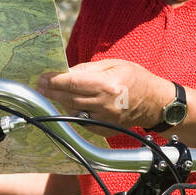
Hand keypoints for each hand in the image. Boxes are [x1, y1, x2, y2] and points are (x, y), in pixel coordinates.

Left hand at [37, 60, 174, 130]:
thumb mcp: (114, 64)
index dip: (55, 80)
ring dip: (60, 101)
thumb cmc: (136, 78)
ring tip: (51, 92)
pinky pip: (82, 120)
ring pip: (73, 110)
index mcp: (107, 84)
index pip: (73, 83)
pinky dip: (73, 111)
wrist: (156, 103)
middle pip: (69, 97)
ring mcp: (104, 119)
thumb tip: (66, 71)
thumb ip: (88, 69)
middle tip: (39, 86)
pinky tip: (68, 104)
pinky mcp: (104, 129)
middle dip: (52, 91)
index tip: (42, 78)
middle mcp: (104, 104)